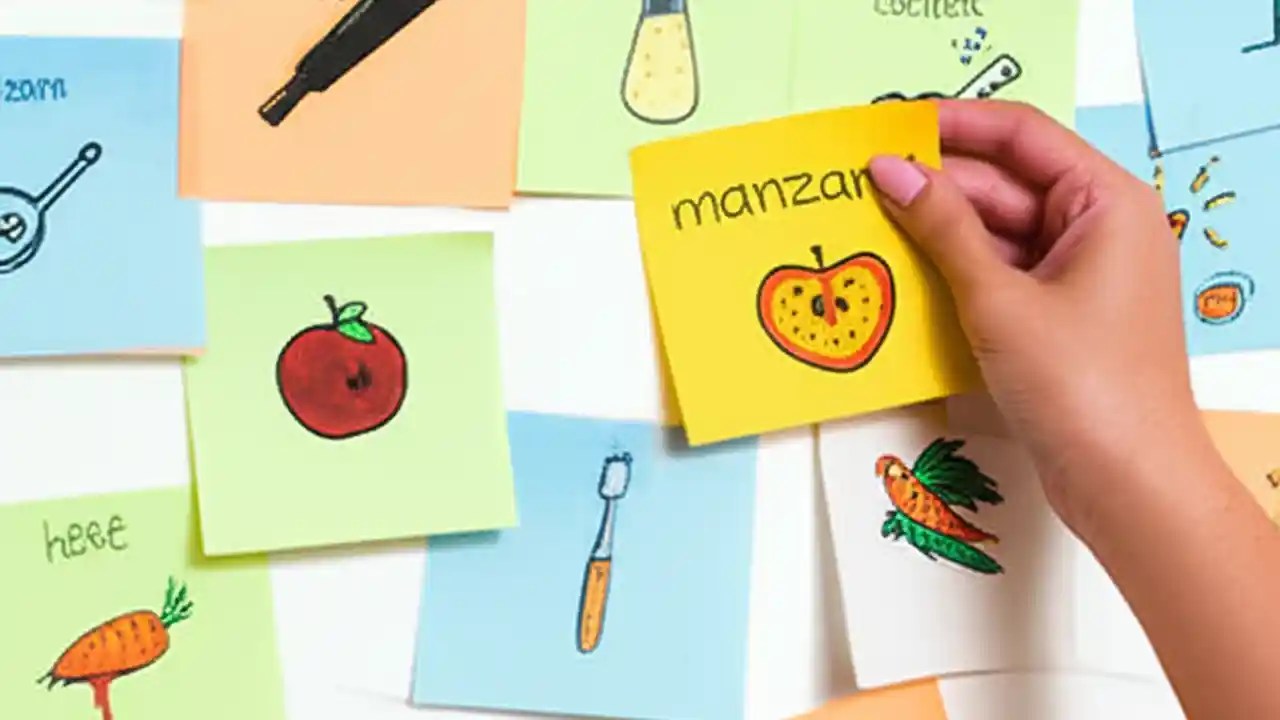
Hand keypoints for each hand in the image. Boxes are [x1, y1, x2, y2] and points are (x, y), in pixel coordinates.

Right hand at [866, 100, 1211, 529]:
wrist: (1129, 485)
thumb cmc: (1082, 386)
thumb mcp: (1000, 300)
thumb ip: (942, 228)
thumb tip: (890, 170)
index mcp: (1107, 202)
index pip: (1022, 135)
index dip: (954, 124)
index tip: (889, 127)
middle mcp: (1099, 227)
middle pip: (1007, 184)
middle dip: (937, 184)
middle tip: (862, 184)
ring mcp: (1080, 274)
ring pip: (998, 231)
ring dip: (940, 231)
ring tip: (870, 225)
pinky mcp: (1060, 315)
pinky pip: (1001, 272)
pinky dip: (956, 271)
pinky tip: (903, 272)